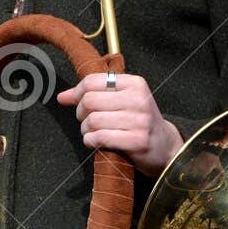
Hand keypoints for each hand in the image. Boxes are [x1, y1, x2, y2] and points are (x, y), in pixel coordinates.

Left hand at [59, 72, 182, 176]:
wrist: (165, 146)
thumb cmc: (139, 122)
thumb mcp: (123, 100)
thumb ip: (94, 94)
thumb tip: (62, 97)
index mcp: (135, 83)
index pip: (92, 81)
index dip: (77, 93)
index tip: (74, 101)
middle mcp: (139, 99)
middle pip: (89, 100)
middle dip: (81, 113)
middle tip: (87, 120)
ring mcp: (140, 121)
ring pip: (93, 120)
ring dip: (86, 130)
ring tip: (93, 133)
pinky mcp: (138, 141)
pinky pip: (100, 137)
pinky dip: (91, 141)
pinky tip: (96, 141)